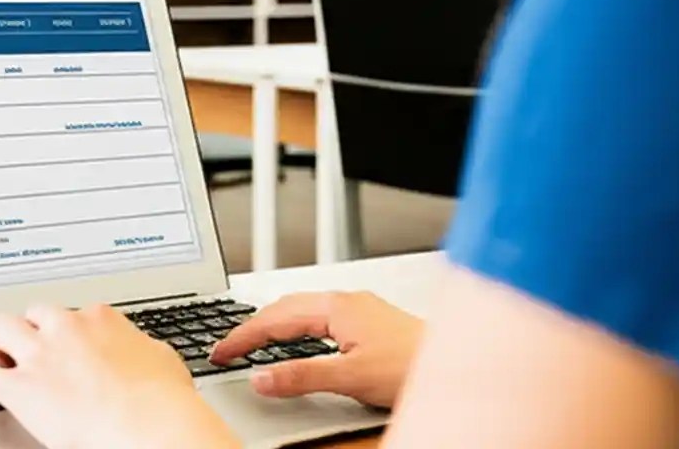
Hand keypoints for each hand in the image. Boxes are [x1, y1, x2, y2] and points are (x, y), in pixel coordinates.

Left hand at [0, 304, 240, 448]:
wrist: (146, 423)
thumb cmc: (160, 398)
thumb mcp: (161, 358)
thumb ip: (141, 348)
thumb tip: (144, 351)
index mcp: (100, 320)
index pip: (78, 313)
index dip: (72, 329)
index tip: (71, 340)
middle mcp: (66, 329)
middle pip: (37, 313)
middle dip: (33, 328)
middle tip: (33, 344)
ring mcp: (41, 356)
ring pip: (2, 327)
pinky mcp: (21, 388)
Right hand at [211, 292, 423, 407]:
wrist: (458, 363)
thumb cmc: (412, 364)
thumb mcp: (349, 377)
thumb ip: (301, 377)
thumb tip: (261, 378)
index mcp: (335, 306)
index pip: (274, 319)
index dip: (243, 337)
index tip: (220, 353)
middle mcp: (345, 300)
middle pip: (284, 307)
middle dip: (252, 327)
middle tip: (227, 349)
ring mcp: (358, 307)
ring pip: (302, 309)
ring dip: (273, 324)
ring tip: (252, 342)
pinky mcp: (368, 319)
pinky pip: (318, 315)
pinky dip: (295, 327)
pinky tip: (297, 340)